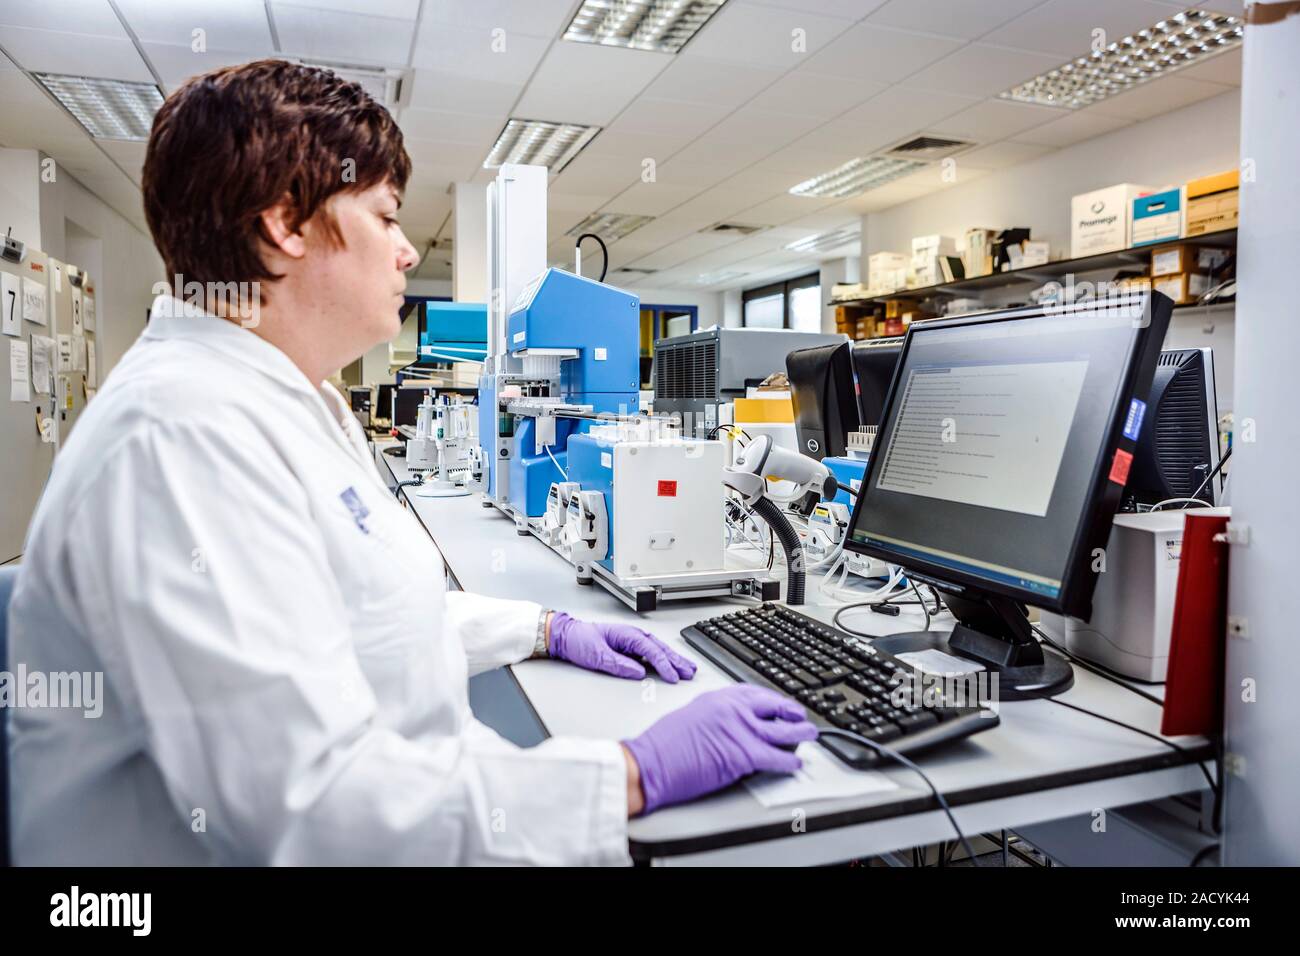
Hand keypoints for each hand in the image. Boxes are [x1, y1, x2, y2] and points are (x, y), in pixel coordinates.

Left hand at [548, 612, 696, 682]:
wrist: (567, 636)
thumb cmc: (580, 640)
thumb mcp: (596, 655)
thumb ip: (618, 664)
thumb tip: (639, 672)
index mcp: (627, 634)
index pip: (651, 651)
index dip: (664, 664)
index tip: (673, 676)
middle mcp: (632, 635)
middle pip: (660, 649)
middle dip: (676, 661)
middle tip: (690, 672)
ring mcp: (632, 641)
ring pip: (658, 650)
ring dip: (674, 659)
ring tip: (688, 668)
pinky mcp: (629, 648)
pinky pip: (651, 654)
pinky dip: (663, 660)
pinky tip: (671, 666)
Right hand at [622, 685, 818, 813]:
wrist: (650, 762)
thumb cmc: (662, 745)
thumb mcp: (691, 716)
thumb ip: (715, 716)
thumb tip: (732, 725)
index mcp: (718, 697)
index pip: (756, 693)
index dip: (774, 700)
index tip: (783, 704)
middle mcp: (732, 708)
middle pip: (774, 706)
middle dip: (792, 712)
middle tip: (802, 717)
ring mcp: (740, 730)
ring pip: (783, 730)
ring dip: (801, 734)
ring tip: (809, 736)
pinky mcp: (743, 754)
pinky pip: (776, 756)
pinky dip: (790, 761)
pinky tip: (795, 763)